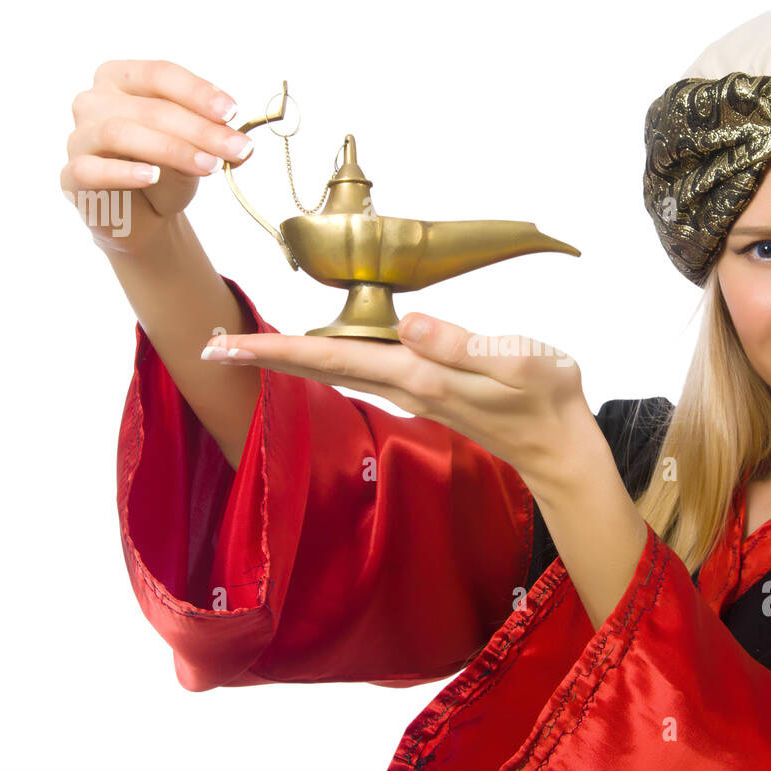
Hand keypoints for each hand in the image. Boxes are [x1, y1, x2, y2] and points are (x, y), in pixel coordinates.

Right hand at [61, 60, 253, 254]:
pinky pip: (91, 169)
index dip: (197, 91)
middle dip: (199, 129)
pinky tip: (152, 175)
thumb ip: (214, 141)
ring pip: (119, 132)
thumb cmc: (166, 170)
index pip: (159, 73)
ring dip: (171, 148)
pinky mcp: (72, 176)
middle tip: (236, 148)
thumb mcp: (196, 150)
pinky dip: (123, 171)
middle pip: (148, 107)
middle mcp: (94, 101)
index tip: (232, 112)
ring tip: (208, 165)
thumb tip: (242, 144)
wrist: (143, 216)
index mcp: (122, 79)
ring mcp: (79, 137)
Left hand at [200, 312, 595, 484]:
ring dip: (290, 357)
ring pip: (337, 369)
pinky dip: (327, 359)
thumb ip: (461, 343)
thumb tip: (408, 324)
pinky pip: (361, 370)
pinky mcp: (426, 389)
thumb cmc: (546, 399)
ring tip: (248, 345)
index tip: (226, 345)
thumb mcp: (516, 361)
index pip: (333, 357)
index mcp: (420, 375)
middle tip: (211, 346)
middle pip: (322, 367)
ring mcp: (414, 391)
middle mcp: (406, 386)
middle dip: (266, 355)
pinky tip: (317, 351)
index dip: (277, 349)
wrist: (560, 446)